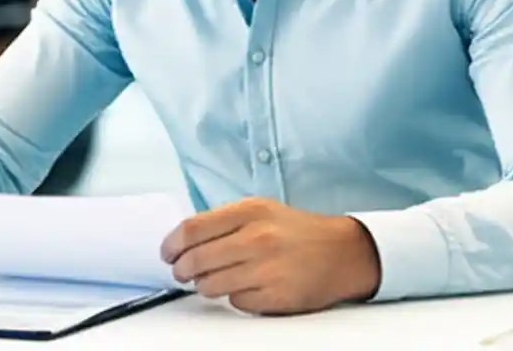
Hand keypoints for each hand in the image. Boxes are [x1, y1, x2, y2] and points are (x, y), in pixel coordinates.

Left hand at [161, 197, 380, 314]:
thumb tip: (183, 240)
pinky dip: (235, 297)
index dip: (172, 244)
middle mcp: (257, 238)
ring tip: (214, 280)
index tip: (168, 253)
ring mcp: (267, 269)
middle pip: (195, 260)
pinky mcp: (277, 296)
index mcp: (250, 212)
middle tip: (182, 272)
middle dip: (182, 270)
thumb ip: (223, 221)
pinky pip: (236, 302)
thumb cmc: (297, 231)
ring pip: (210, 286)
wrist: (344, 252)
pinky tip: (245, 287)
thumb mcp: (261, 210)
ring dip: (205, 286)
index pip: (192, 229)